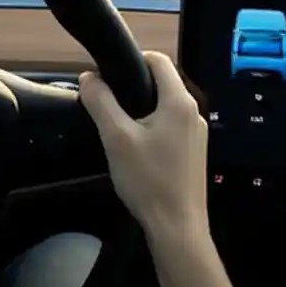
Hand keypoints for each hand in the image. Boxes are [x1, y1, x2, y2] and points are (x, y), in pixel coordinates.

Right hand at [79, 51, 208, 240]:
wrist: (177, 227)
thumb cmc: (148, 180)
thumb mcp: (116, 138)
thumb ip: (101, 102)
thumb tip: (88, 77)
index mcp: (179, 102)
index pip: (159, 60)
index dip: (133, 59)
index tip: (108, 74)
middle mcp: (194, 112)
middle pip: (163, 83)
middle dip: (134, 85)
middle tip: (106, 101)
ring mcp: (197, 134)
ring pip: (166, 106)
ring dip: (143, 108)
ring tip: (116, 125)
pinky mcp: (195, 152)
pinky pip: (171, 126)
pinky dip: (153, 126)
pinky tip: (136, 148)